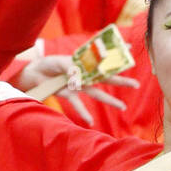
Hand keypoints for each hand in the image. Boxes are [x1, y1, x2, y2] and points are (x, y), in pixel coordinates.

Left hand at [16, 53, 139, 125]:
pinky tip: (90, 122)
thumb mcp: (58, 61)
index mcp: (84, 61)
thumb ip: (69, 67)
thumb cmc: (48, 63)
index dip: (116, 53)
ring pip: (98, 94)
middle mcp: (84, 74)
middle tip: (137, 85)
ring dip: (111, 100)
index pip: (103, 57)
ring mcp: (79, 85)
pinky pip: (78, 105)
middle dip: (122, 81)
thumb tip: (79, 77)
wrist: (34, 72)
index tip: (130, 48)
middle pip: (106, 78)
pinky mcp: (70, 94)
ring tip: (123, 107)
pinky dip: (83, 113)